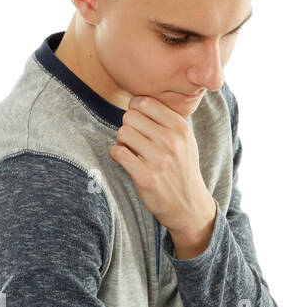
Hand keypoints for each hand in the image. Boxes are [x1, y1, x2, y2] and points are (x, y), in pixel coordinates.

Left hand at [108, 94, 215, 239]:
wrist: (189, 206)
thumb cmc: (182, 169)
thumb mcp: (186, 140)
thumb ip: (166, 119)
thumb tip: (137, 100)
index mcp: (180, 128)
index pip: (144, 102)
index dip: (135, 110)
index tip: (139, 123)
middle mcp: (171, 141)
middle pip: (130, 116)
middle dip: (129, 127)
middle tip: (136, 141)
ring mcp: (159, 159)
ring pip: (122, 133)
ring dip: (122, 142)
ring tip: (133, 152)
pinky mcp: (146, 177)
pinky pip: (118, 153)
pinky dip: (117, 155)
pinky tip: (127, 161)